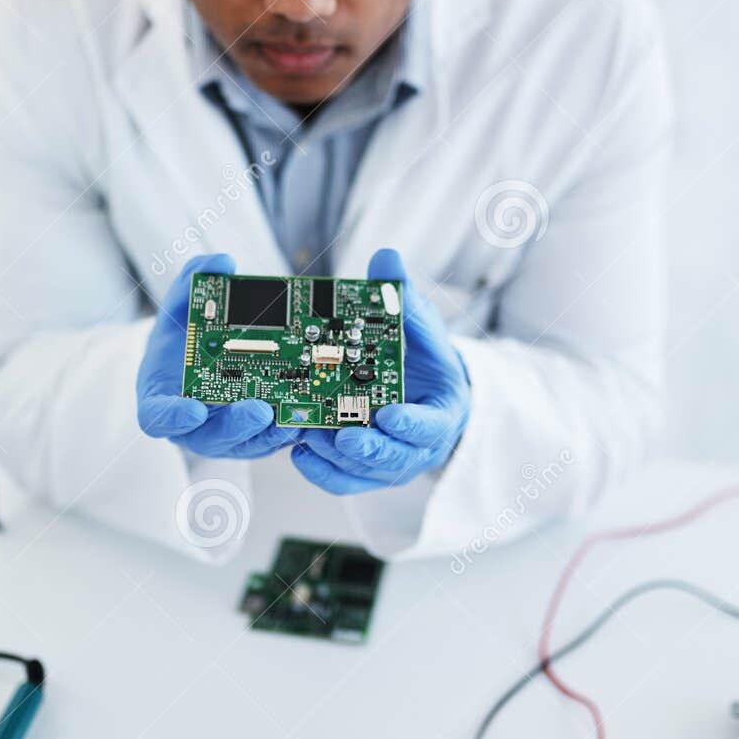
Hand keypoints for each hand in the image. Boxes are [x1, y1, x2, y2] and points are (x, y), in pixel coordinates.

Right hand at [136, 253, 300, 458]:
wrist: (194, 362)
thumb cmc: (181, 340)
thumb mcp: (179, 308)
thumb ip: (192, 285)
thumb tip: (221, 262)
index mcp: (161, 397)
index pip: (159, 417)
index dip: (174, 418)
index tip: (193, 410)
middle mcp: (192, 426)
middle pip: (211, 437)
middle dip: (237, 425)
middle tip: (261, 410)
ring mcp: (223, 436)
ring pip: (246, 444)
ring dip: (272, 433)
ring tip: (294, 414)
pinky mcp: (252, 439)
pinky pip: (270, 440)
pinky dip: (289, 429)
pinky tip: (310, 414)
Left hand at [291, 248, 470, 494]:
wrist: (422, 390)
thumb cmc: (422, 358)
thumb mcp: (417, 324)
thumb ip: (402, 298)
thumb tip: (386, 258)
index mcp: (440, 414)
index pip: (429, 427)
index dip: (411, 424)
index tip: (390, 414)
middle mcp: (417, 447)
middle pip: (393, 459)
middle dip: (366, 447)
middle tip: (340, 433)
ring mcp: (389, 464)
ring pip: (363, 472)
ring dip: (334, 456)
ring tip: (308, 433)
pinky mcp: (364, 472)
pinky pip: (342, 480)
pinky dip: (320, 471)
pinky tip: (299, 450)